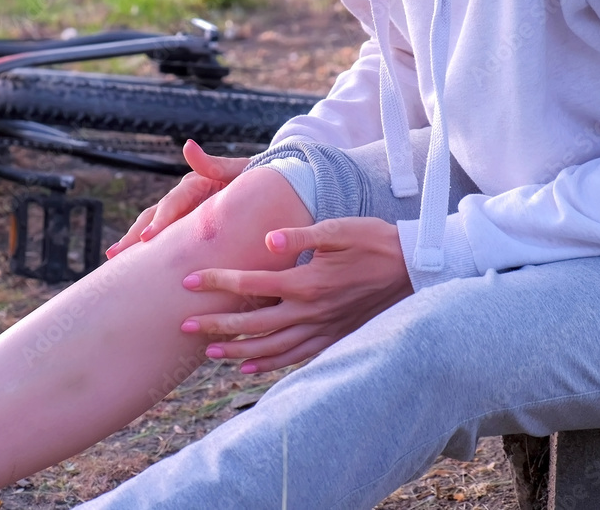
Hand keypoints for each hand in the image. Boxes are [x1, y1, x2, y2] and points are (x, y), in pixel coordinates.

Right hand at [106, 140, 249, 257]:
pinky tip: (138, 267)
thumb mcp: (241, 170)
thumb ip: (215, 163)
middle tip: (117, 254)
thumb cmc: (261, 179)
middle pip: (154, 216)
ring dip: (135, 244)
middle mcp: (186, 200)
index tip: (148, 238)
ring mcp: (187, 216)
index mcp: (195, 185)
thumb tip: (187, 145)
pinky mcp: (192, 230)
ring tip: (116, 260)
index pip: (171, 203)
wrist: (276, 190)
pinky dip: (153, 253)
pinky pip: (170, 242)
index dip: (159, 220)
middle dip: (135, 235)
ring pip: (156, 230)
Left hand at [179, 218, 412, 372]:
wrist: (415, 269)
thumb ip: (302, 235)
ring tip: (209, 354)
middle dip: (216, 326)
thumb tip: (268, 241)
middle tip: (184, 326)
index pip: (251, 284)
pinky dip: (271, 365)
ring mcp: (322, 328)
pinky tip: (250, 369)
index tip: (188, 281)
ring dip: (238, 352)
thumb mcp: (340, 229)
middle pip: (254, 324)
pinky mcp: (334, 337)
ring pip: (272, 347)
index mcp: (306, 282)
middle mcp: (310, 311)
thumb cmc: (375, 242)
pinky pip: (297, 357)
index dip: (217, 282)